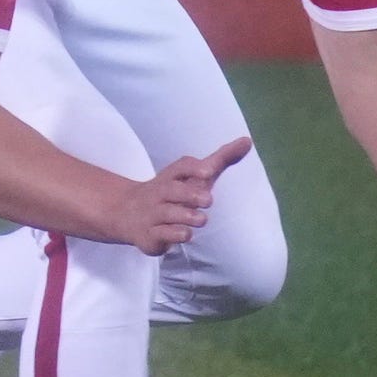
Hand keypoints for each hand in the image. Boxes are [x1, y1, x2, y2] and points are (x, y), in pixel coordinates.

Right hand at [114, 136, 252, 255]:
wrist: (128, 213)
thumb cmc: (173, 192)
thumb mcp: (196, 176)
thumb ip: (221, 160)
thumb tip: (247, 141)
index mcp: (171, 176)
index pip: (180, 167)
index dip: (193, 168)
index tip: (208, 171)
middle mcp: (160, 193)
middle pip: (171, 189)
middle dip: (189, 194)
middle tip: (209, 200)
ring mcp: (152, 214)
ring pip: (166, 213)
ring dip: (185, 216)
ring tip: (202, 219)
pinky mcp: (149, 235)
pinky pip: (159, 234)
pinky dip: (172, 234)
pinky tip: (186, 234)